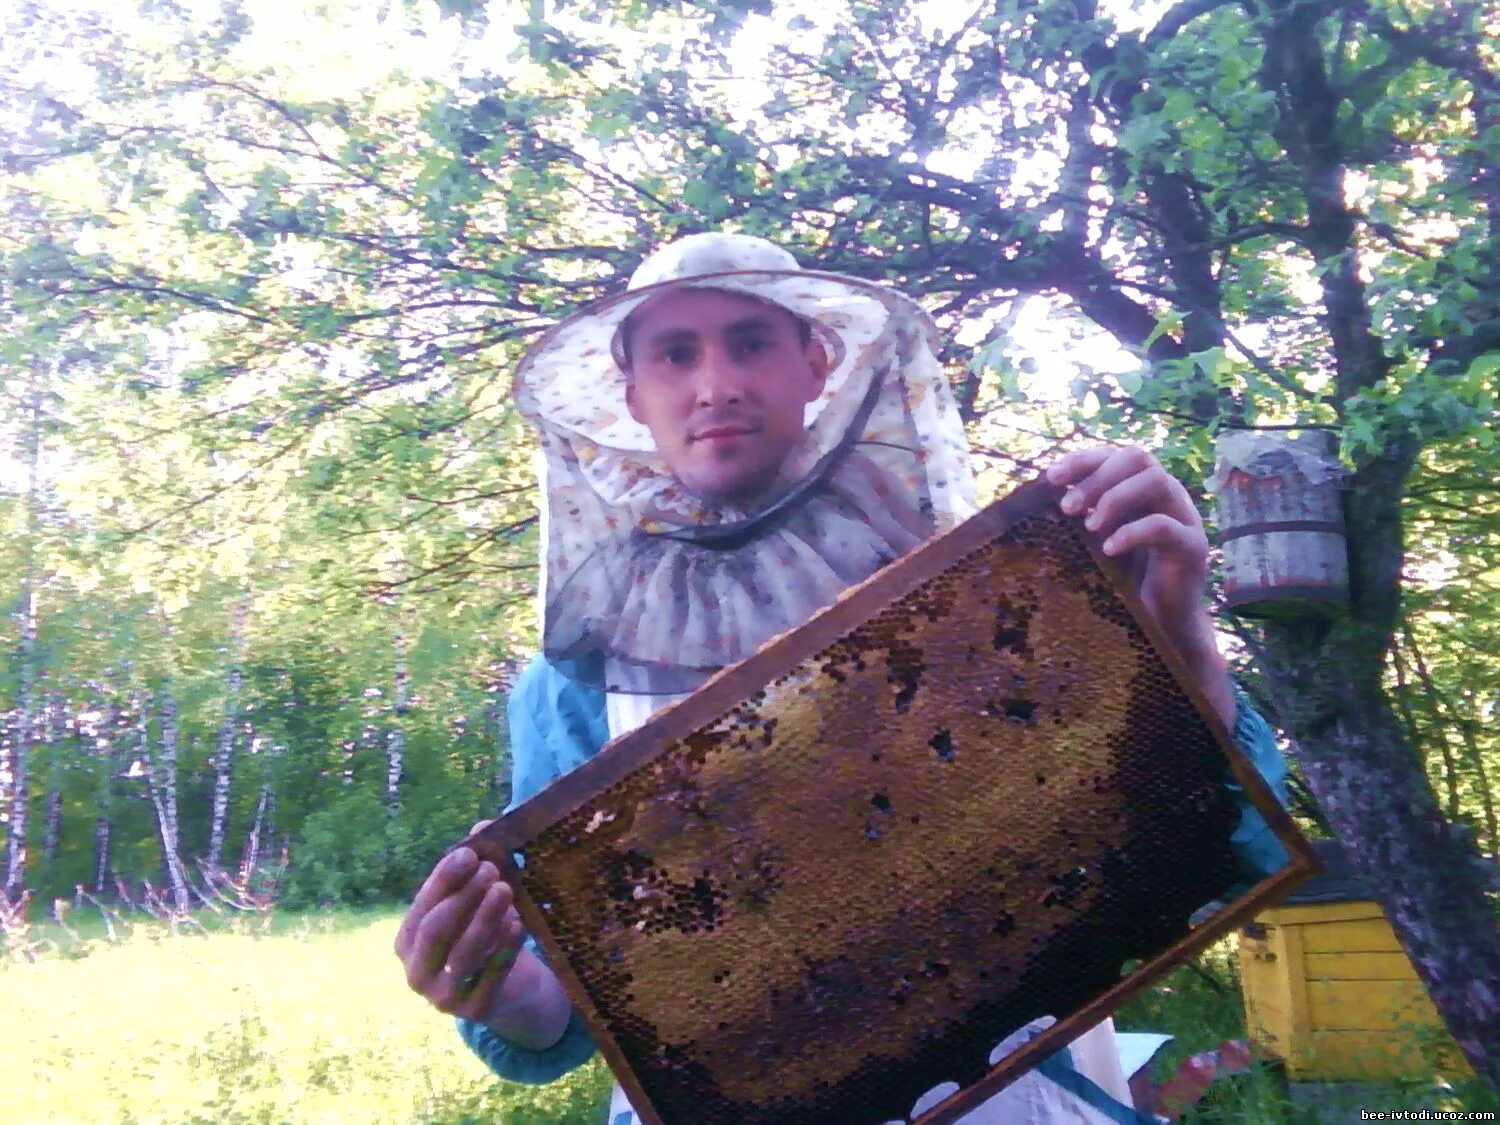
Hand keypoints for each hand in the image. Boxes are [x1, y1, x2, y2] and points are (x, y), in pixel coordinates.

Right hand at [394, 819, 526, 1021]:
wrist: (509, 989)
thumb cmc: (482, 934)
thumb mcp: (473, 904)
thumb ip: (473, 868)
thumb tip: (484, 826)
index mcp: (406, 942)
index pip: (422, 906)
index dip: (444, 879)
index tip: (469, 853)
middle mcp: (416, 973)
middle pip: (437, 929)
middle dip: (464, 896)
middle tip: (492, 869)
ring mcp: (443, 997)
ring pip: (463, 953)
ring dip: (485, 918)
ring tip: (506, 889)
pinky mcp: (476, 1011)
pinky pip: (491, 976)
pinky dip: (505, 947)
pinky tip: (518, 923)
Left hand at [1047, 446, 1234, 724]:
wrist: (1161, 625)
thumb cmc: (1124, 581)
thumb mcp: (1095, 544)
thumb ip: (1080, 519)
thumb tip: (1041, 502)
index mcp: (1141, 489)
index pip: (1114, 454)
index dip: (1083, 460)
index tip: (1051, 477)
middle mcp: (1166, 496)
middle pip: (1138, 456)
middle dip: (1097, 476)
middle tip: (1068, 507)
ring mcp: (1184, 518)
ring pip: (1157, 480)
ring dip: (1116, 498)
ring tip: (1089, 526)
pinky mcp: (1193, 547)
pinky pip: (1165, 526)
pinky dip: (1132, 533)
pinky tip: (1108, 550)